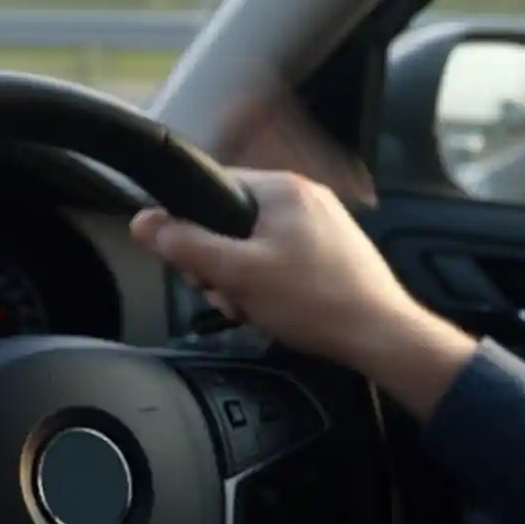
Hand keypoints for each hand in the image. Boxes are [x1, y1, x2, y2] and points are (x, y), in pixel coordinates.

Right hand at [132, 169, 420, 364]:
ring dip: (241, 279)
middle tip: (228, 294)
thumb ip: (187, 245)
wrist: (382, 336)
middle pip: (231, 221)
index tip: (193, 264)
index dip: (190, 226)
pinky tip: (276, 310)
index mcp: (281, 187)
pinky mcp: (331, 250)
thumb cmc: (313, 301)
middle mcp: (302, 195)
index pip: (212, 188)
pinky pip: (280, 258)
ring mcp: (321, 223)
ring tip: (254, 307)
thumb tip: (142, 223)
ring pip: (253, 245)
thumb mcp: (237, 274)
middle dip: (219, 263)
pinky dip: (268, 283)